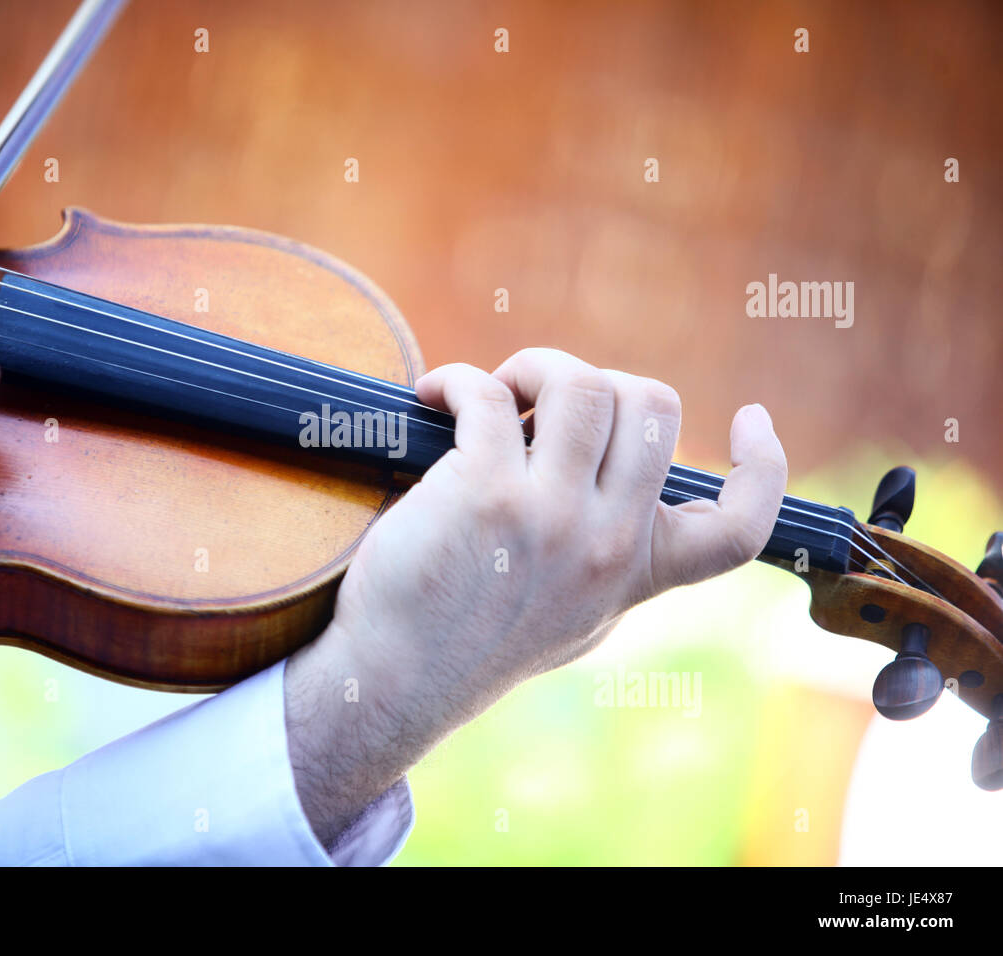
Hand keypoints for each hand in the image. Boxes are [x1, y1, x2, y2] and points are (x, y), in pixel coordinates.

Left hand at [284, 347, 786, 844]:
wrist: (397, 680)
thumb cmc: (475, 637)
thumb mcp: (574, 612)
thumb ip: (612, 554)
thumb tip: (620, 481)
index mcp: (638, 571)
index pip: (742, 528)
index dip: (767, 465)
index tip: (751, 417)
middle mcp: (607, 543)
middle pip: (653, 407)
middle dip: (598, 379)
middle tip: (539, 402)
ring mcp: (549, 516)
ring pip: (581, 384)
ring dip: (535, 367)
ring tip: (493, 391)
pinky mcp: (483, 494)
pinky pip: (487, 394)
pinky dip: (459, 378)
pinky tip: (433, 394)